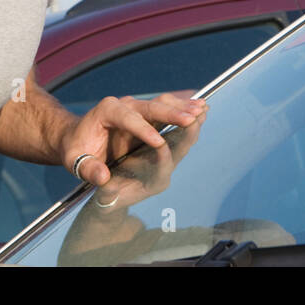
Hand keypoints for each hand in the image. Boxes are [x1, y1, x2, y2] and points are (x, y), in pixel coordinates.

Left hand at [61, 92, 206, 186]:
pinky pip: (167, 107)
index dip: (144, 131)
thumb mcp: (73, 161)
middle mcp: (124, 104)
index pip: (128, 118)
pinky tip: (200, 106)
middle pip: (151, 106)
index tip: (159, 143)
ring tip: (202, 110)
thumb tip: (103, 178)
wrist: (76, 136)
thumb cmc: (75, 150)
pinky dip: (183, 107)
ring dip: (183, 108)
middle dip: (172, 114)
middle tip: (192, 119)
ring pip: (163, 103)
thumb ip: (87, 169)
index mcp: (106, 111)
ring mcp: (137, 107)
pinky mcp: (146, 113)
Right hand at [61, 108, 208, 260]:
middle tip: (196, 117)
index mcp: (152, 183)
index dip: (163, 154)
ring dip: (193, 123)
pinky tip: (195, 106)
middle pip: (180, 150)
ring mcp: (168, 160)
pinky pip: (181, 133)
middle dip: (187, 134)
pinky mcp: (166, 150)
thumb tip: (102, 179)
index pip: (163, 167)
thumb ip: (105, 191)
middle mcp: (164, 171)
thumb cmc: (107, 198)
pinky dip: (188, 119)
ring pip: (184, 139)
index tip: (163, 140)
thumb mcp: (103, 197)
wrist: (115, 199)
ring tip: (201, 105)